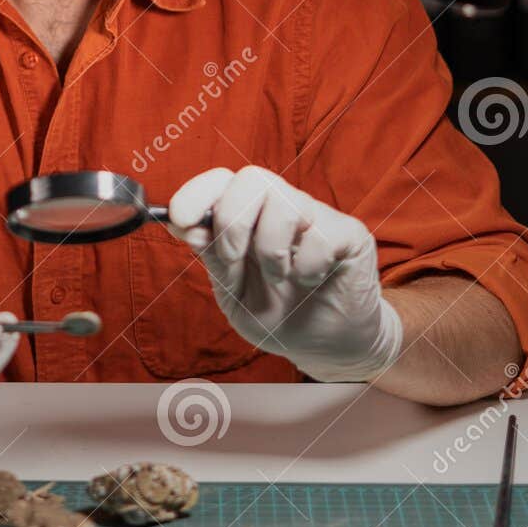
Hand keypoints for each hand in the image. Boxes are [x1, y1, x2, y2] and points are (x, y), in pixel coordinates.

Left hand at [168, 166, 402, 382]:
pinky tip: (310, 281)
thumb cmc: (279, 315)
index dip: (197, 193)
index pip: (222, 181)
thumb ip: (214, 260)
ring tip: (279, 278)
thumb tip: (187, 228)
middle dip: (232, 221)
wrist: (326, 346)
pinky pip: (321, 235)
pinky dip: (307, 268)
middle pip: (252, 179)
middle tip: (233, 259)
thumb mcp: (234, 295)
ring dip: (271, 250)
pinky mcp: (348, 233)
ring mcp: (316, 216)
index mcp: (247, 216)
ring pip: (285, 203)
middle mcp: (280, 207)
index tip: (179, 218)